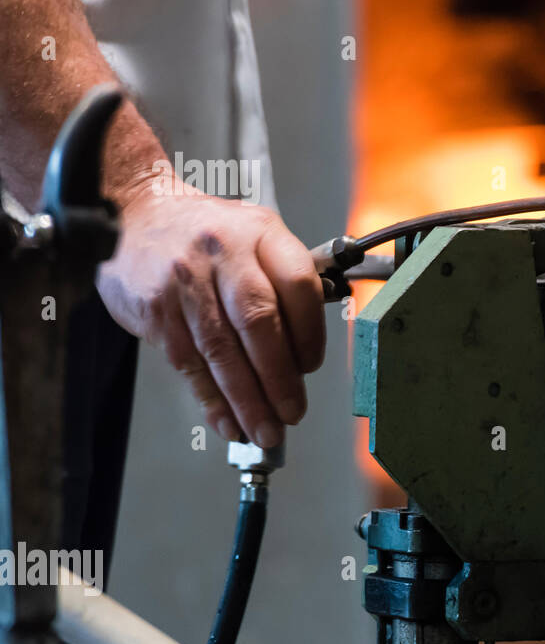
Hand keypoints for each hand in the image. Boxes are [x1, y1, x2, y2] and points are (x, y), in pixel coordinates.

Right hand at [96, 169, 325, 446]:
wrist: (134, 214)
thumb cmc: (208, 235)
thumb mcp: (254, 237)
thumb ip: (283, 285)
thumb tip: (302, 357)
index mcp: (260, 232)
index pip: (298, 286)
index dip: (310, 334)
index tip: (312, 366)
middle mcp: (223, 253)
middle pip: (258, 323)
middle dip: (278, 378)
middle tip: (292, 412)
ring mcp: (185, 280)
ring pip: (221, 349)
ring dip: (245, 398)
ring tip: (264, 429)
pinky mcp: (155, 307)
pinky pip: (188, 361)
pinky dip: (210, 397)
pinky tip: (227, 419)